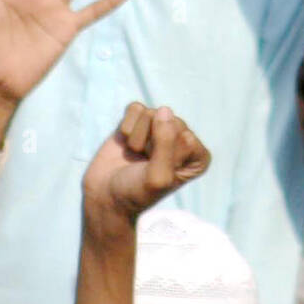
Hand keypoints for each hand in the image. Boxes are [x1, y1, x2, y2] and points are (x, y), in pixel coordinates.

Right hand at [83, 103, 209, 221]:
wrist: (105, 195)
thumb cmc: (136, 192)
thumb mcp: (157, 177)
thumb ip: (166, 143)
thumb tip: (164, 110)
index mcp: (198, 157)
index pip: (185, 138)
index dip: (164, 155)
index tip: (157, 172)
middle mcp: (184, 139)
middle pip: (169, 121)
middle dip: (150, 144)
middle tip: (144, 163)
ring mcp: (162, 127)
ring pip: (151, 113)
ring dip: (136, 138)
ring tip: (136, 156)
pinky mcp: (141, 119)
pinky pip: (135, 108)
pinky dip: (126, 127)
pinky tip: (128, 144)